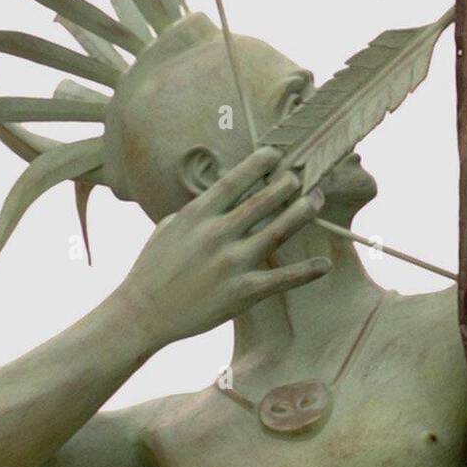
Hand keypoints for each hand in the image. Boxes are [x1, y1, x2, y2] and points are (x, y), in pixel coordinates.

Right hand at [111, 147, 330, 348]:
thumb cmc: (154, 267)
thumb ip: (201, 208)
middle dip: (289, 183)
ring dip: (303, 212)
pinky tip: (324, 264)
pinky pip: (282, 278)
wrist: (142, 314)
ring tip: (317, 199)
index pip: (236, 180)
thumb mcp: (172, 226)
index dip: (260, 163)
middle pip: (264, 200)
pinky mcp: (242, 293)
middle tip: (304, 175)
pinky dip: (306, 271)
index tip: (277, 153)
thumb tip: (227, 189)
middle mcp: (217, 235)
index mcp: (198, 215)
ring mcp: (232, 264)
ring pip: (279, 231)